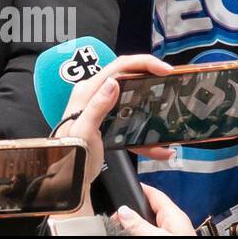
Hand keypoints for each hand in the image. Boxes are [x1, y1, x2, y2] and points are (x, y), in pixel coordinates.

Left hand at [58, 53, 175, 184]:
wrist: (66, 175)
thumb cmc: (70, 154)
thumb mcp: (84, 132)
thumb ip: (97, 106)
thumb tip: (113, 82)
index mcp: (88, 92)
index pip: (118, 67)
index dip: (143, 63)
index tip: (164, 69)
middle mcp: (94, 94)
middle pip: (127, 75)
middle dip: (150, 76)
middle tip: (171, 80)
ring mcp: (100, 106)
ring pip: (132, 97)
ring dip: (151, 106)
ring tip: (168, 112)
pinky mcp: (107, 120)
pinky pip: (130, 120)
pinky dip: (145, 133)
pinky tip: (159, 148)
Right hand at [113, 184, 196, 234]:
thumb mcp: (157, 236)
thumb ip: (139, 223)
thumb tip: (123, 211)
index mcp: (175, 216)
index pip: (154, 194)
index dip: (139, 189)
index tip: (124, 186)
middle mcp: (175, 225)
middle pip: (150, 211)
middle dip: (132, 211)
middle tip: (115, 216)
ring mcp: (173, 236)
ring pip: (150, 225)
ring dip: (135, 226)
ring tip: (121, 228)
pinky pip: (152, 235)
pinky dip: (140, 235)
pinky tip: (133, 236)